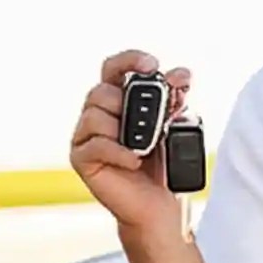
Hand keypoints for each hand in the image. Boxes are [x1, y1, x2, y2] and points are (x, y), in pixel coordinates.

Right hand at [69, 49, 191, 230]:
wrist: (161, 202)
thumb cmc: (165, 159)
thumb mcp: (175, 124)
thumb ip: (174, 99)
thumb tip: (180, 73)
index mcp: (119, 99)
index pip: (114, 68)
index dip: (129, 60)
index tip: (151, 64)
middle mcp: (98, 113)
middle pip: (101, 91)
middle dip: (131, 103)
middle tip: (155, 119)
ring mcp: (87, 136)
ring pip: (95, 115)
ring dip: (124, 129)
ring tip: (144, 147)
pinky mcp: (82, 159)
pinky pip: (96, 145)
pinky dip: (119, 151)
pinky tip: (135, 161)